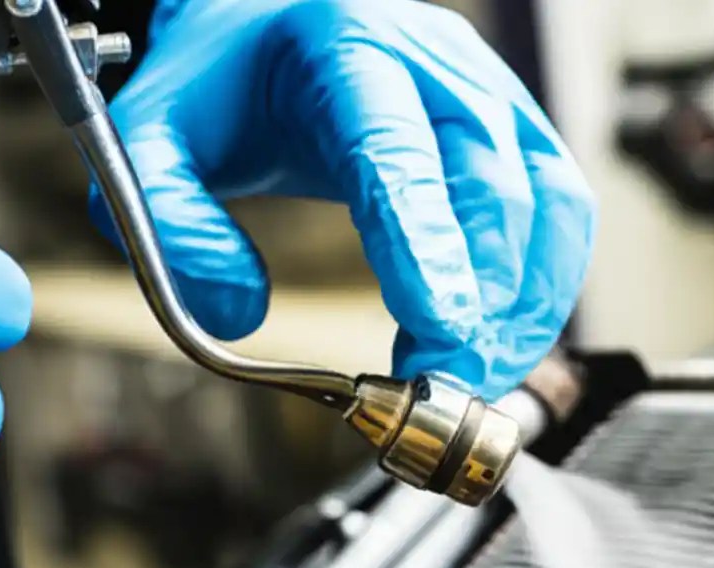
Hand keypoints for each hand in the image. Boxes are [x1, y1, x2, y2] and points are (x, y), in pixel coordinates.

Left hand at [92, 0, 594, 400]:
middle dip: (483, 299)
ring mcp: (487, 90)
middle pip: (493, 181)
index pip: (398, 154)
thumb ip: (171, 224)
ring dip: (526, 302)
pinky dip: (546, 284)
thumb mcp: (151, 138)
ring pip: (547, 199)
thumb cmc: (222, 84)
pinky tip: (509, 336)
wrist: (270, 30)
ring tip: (480, 375)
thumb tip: (238, 313)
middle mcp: (433, 59)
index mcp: (343, 46)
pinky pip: (562, 208)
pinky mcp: (518, 127)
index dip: (428, 249)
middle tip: (447, 386)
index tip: (439, 336)